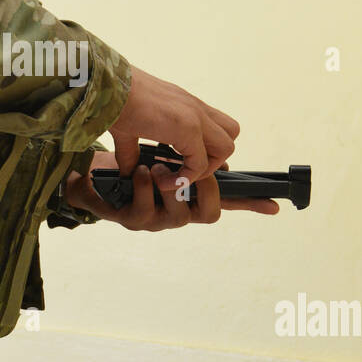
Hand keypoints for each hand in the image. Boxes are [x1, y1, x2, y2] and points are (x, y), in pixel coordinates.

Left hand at [63, 151, 278, 230]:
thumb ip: (188, 147)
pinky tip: (136, 173)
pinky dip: (145, 187)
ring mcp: (156, 218)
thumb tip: (221, 143)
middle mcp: (178, 209)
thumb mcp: (161, 141)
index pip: (228, 200)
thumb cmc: (126, 159)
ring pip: (181, 217)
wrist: (86, 173)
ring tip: (155, 166)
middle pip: (212, 212)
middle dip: (207, 186)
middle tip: (193, 168)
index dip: (251, 204)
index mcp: (191, 192)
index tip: (275, 205)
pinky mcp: (131, 220)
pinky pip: (146, 210)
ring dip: (173, 186)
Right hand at [109, 63, 241, 184]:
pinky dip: (184, 177)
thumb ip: (131, 151)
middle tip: (183, 168)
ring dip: (204, 167)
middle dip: (212, 158)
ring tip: (176, 173)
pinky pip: (200, 163)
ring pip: (227, 147)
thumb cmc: (113, 101)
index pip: (215, 127)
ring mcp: (194, 116)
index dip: (204, 150)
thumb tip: (126, 172)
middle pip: (230, 134)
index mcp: (184, 105)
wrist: (105, 87)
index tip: (178, 165)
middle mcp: (194, 108)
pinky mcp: (187, 127)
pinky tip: (162, 178)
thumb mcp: (128, 129)